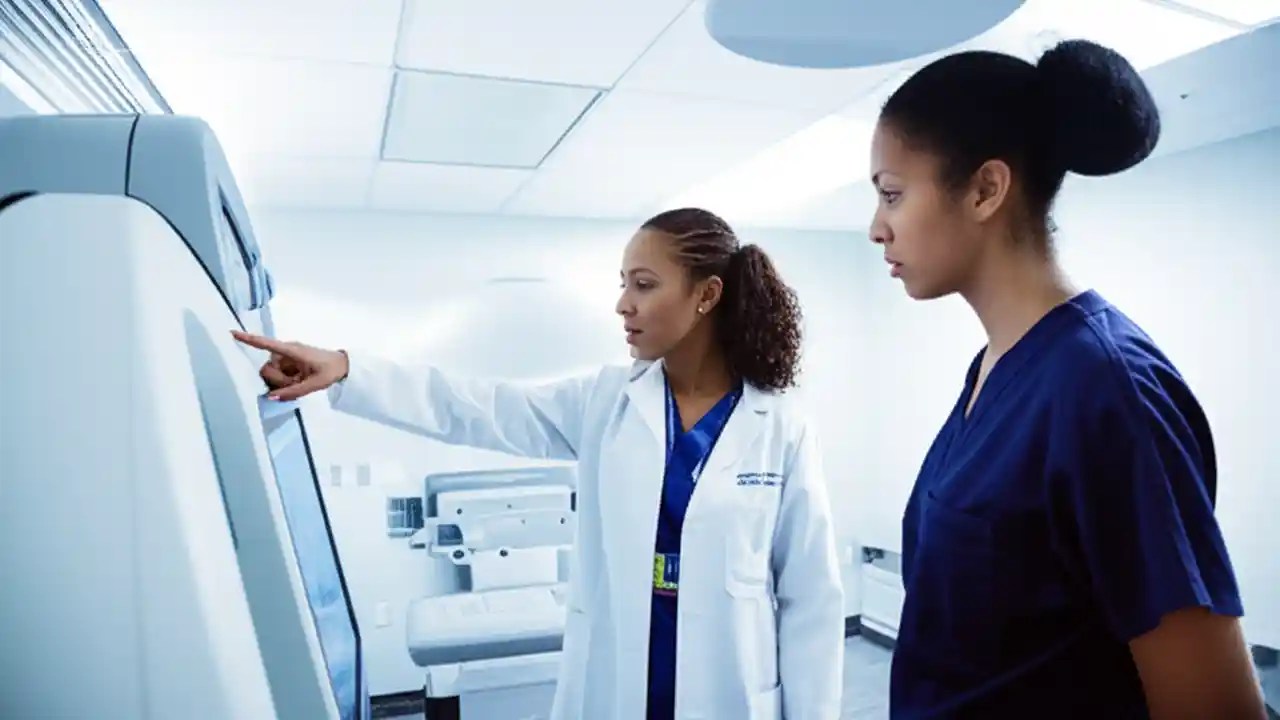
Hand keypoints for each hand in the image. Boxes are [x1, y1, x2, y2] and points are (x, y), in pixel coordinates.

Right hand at [231, 330, 349, 400]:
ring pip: (272, 373)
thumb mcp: (314, 384)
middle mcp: (285, 352)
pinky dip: (285, 381)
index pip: (266, 344)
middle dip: (277, 380)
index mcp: (292, 351)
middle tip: (295, 384)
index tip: (232, 333)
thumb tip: (270, 396)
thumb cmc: (330, 370)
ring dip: (282, 382)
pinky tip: (297, 382)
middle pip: (267, 368)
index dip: (249, 340)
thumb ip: (292, 392)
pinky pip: (278, 374)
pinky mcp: (288, 362)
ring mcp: (286, 357)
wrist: (342, 365)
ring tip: (299, 382)